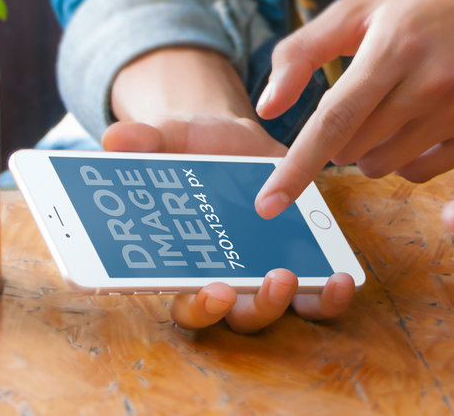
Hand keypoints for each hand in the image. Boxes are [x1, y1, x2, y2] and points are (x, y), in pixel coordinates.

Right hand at [102, 118, 355, 332]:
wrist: (236, 141)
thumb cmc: (194, 149)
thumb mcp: (172, 138)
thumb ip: (146, 142)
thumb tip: (113, 138)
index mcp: (185, 262)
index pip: (183, 301)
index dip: (196, 304)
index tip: (209, 289)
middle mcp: (224, 279)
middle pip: (231, 315)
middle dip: (244, 306)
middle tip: (259, 281)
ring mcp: (262, 276)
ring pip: (272, 311)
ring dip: (282, 304)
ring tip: (290, 276)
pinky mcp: (299, 263)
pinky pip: (315, 298)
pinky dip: (328, 298)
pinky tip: (340, 278)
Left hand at [255, 0, 453, 217]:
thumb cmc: (432, 3)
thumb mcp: (364, 8)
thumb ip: (304, 51)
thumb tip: (267, 107)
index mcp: (392, 46)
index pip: (334, 119)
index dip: (297, 167)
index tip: (268, 205)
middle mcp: (430, 82)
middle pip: (354, 146)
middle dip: (340, 135)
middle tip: (362, 99)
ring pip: (383, 165)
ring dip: (368, 149)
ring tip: (390, 108)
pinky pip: (421, 173)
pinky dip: (405, 159)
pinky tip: (417, 124)